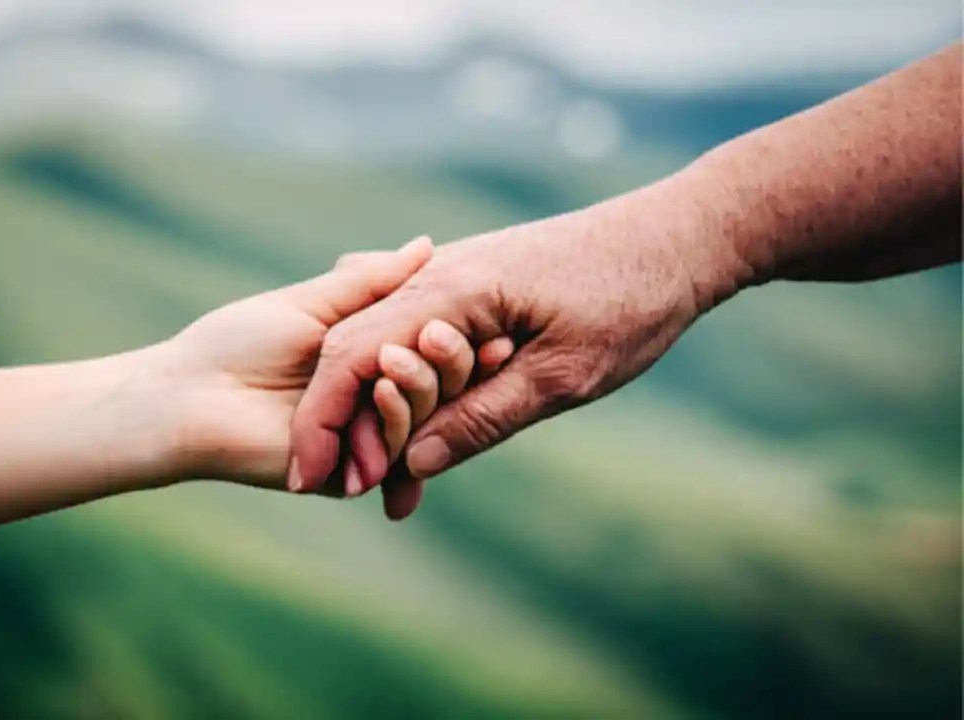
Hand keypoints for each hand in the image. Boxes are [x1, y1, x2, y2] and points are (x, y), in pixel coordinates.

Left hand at [152, 237, 435, 490]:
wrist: (190, 396)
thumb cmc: (239, 342)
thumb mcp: (313, 303)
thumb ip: (372, 283)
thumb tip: (428, 244)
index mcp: (369, 359)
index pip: (432, 348)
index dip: (459, 334)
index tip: (488, 316)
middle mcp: (373, 402)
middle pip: (439, 388)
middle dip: (451, 362)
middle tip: (453, 337)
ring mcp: (364, 439)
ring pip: (424, 421)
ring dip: (421, 389)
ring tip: (399, 360)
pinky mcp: (349, 474)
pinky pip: (393, 454)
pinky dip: (396, 420)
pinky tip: (386, 390)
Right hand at [289, 183, 744, 517]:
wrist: (674, 238)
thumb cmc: (630, 300)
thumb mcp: (564, 375)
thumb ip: (484, 417)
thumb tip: (416, 462)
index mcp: (452, 290)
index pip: (355, 356)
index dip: (326, 421)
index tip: (313, 481)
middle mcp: (437, 276)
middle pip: (353, 349)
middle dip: (338, 421)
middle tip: (341, 489)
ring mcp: (451, 276)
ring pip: (383, 345)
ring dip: (374, 408)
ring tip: (382, 477)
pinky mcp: (470, 288)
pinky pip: (416, 337)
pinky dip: (407, 385)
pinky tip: (418, 429)